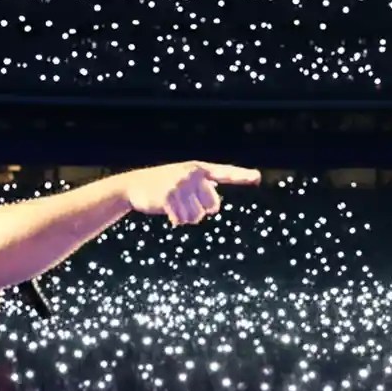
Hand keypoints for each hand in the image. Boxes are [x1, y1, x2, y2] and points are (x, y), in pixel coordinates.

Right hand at [122, 161, 260, 225]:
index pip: (225, 173)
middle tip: (183, 202)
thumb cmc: (162, 184)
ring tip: (174, 205)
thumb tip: (214, 199)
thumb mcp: (183, 180)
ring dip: (186, 217)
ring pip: (197, 216)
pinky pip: (182, 220)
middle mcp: (192, 175)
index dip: (242, 176)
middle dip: (200, 210)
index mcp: (199, 169)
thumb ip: (202, 186)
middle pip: (212, 206)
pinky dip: (176, 221)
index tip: (257, 177)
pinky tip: (167, 212)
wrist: (134, 185)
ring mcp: (180, 185)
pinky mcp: (169, 197)